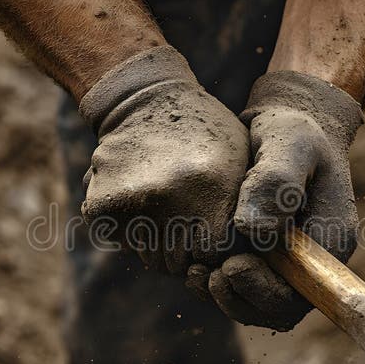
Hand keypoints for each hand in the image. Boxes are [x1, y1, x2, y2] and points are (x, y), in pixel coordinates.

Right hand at [80, 46, 248, 274]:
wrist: (144, 98)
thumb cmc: (206, 133)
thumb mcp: (246, 158)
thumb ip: (256, 204)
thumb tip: (262, 250)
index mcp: (213, 186)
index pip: (216, 258)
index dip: (217, 251)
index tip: (216, 233)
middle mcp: (170, 197)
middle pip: (182, 265)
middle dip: (188, 253)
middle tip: (188, 221)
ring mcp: (132, 202)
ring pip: (152, 259)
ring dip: (160, 244)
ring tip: (167, 207)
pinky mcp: (102, 206)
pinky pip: (125, 243)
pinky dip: (132, 233)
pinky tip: (143, 202)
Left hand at [193, 71, 362, 329]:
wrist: (284, 123)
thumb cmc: (293, 129)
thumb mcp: (291, 143)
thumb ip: (276, 182)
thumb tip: (253, 230)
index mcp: (330, 241)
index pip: (303, 292)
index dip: (265, 292)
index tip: (231, 265)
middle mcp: (313, 262)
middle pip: (279, 309)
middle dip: (240, 299)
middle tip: (206, 273)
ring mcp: (288, 264)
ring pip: (258, 305)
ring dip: (225, 298)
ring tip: (197, 273)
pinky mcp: (264, 260)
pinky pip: (242, 291)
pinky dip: (217, 287)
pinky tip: (195, 267)